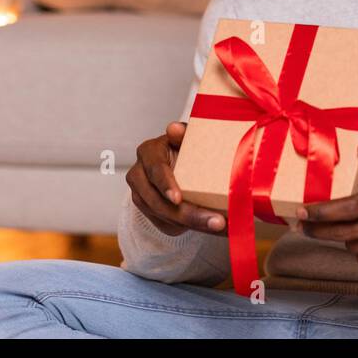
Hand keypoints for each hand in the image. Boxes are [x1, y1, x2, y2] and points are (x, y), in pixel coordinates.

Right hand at [125, 122, 227, 236]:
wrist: (180, 161)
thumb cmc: (185, 146)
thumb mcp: (188, 136)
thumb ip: (183, 132)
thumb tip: (174, 128)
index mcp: (148, 152)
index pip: (154, 169)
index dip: (165, 184)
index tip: (177, 198)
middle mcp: (139, 175)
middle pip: (158, 201)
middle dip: (188, 214)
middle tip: (215, 221)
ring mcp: (141, 196)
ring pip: (164, 217)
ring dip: (193, 225)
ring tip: (218, 226)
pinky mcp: (150, 213)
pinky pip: (168, 226)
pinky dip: (190, 228)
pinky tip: (210, 228)